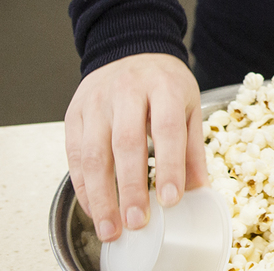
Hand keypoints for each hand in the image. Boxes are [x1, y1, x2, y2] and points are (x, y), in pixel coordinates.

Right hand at [64, 53, 207, 242]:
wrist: (130, 47)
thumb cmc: (163, 82)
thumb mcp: (189, 105)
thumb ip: (193, 148)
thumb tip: (199, 191)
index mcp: (163, 87)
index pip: (165, 129)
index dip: (168, 166)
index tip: (170, 199)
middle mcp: (127, 92)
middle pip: (126, 144)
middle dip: (130, 188)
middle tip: (136, 222)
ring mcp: (97, 103)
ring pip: (94, 153)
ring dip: (101, 196)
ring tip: (111, 227)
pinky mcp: (74, 114)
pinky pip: (75, 155)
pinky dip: (83, 186)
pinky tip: (94, 208)